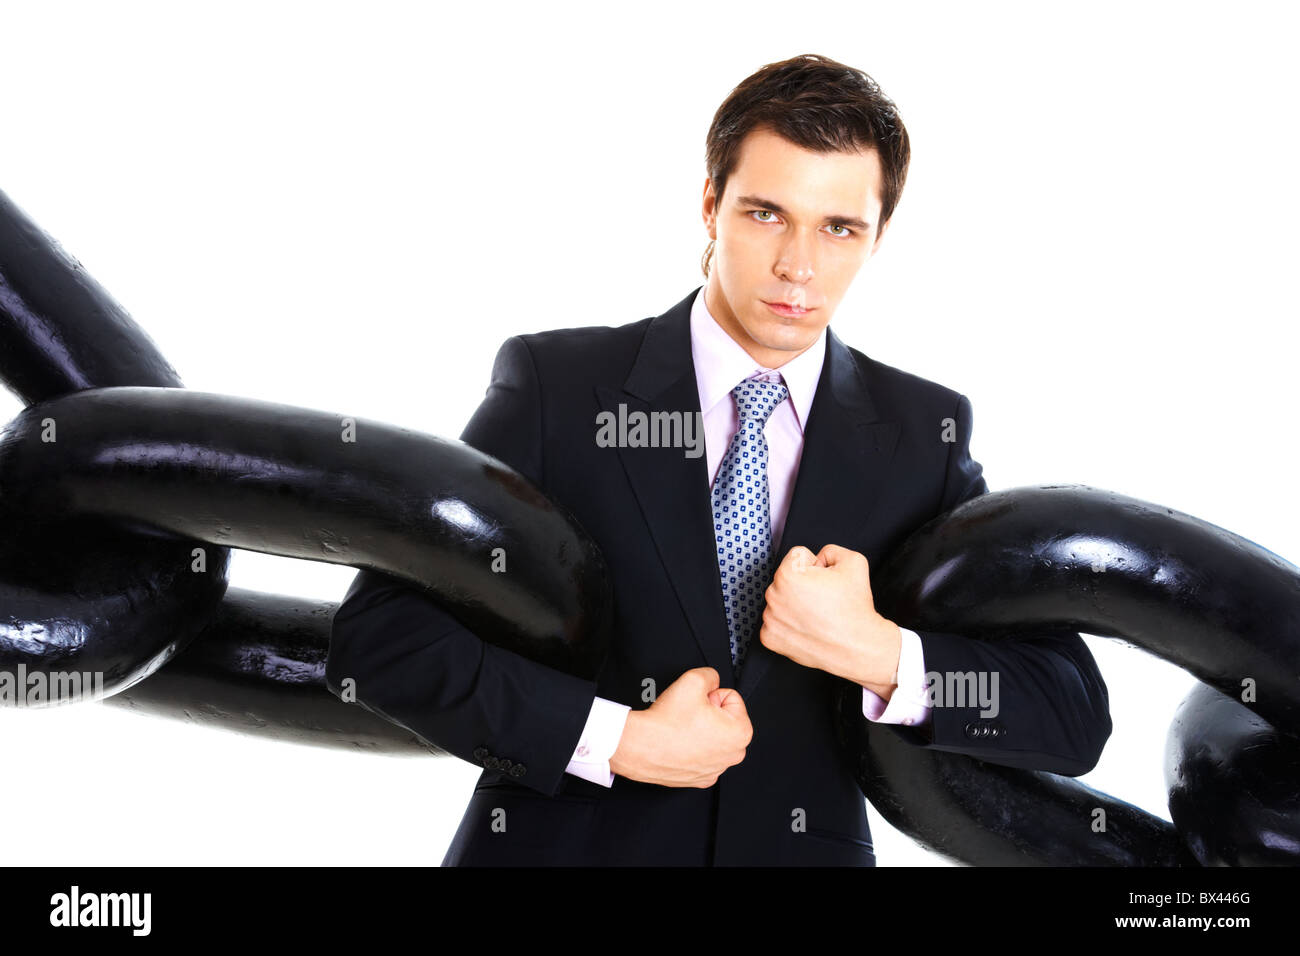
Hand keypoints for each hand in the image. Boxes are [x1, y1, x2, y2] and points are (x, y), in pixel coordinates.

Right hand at [609, 667, 751, 787]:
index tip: (698, 703)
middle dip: (708, 713)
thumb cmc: (666, 723)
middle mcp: (733, 754)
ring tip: (682, 729)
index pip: (731, 698)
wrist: (640, 747)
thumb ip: (711, 675)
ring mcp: (717, 769)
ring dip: (701, 731)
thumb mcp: (693, 680)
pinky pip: (702, 756)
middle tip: (689, 715)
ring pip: (713, 738)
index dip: (710, 695)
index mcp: (740, 732)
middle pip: (724, 720)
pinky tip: (680, 743)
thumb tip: (712, 680)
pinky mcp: (701, 778)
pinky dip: (692, 749)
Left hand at [759, 544, 902, 693]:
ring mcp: (770, 618)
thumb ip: (832, 550)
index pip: (797, 556)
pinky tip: (807, 628)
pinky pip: (776, 622)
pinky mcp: (770, 637)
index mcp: (787, 574)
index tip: (826, 582)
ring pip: (781, 600)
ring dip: (794, 604)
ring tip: (817, 615)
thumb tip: (820, 556)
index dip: (817, 566)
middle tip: (823, 599)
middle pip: (786, 578)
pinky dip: (789, 625)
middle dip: (803, 585)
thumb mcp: (854, 561)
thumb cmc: (854, 609)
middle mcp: (773, 595)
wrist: (857, 647)